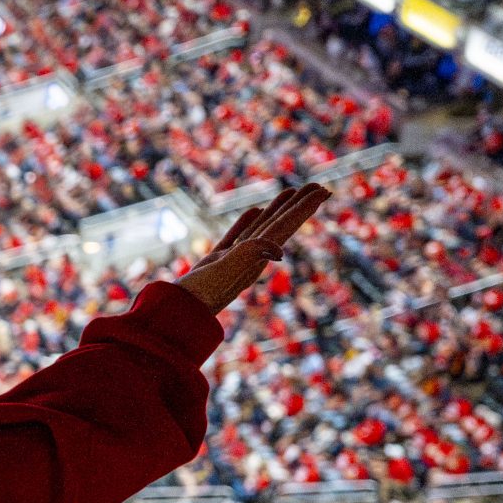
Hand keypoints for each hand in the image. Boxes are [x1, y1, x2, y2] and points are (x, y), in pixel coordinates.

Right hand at [176, 183, 331, 314]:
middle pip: (280, 224)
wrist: (179, 317)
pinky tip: (255, 211)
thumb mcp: (226, 272)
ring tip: (291, 192)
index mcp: (257, 257)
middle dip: (299, 204)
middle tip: (319, 186)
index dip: (303, 207)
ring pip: (261, 227)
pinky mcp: (217, 260)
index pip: (285, 226)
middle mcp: (251, 258)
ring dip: (277, 209)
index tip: (323, 189)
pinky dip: (248, 221)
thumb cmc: (200, 296)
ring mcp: (234, 259)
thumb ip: (249, 255)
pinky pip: (238, 234)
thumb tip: (278, 250)